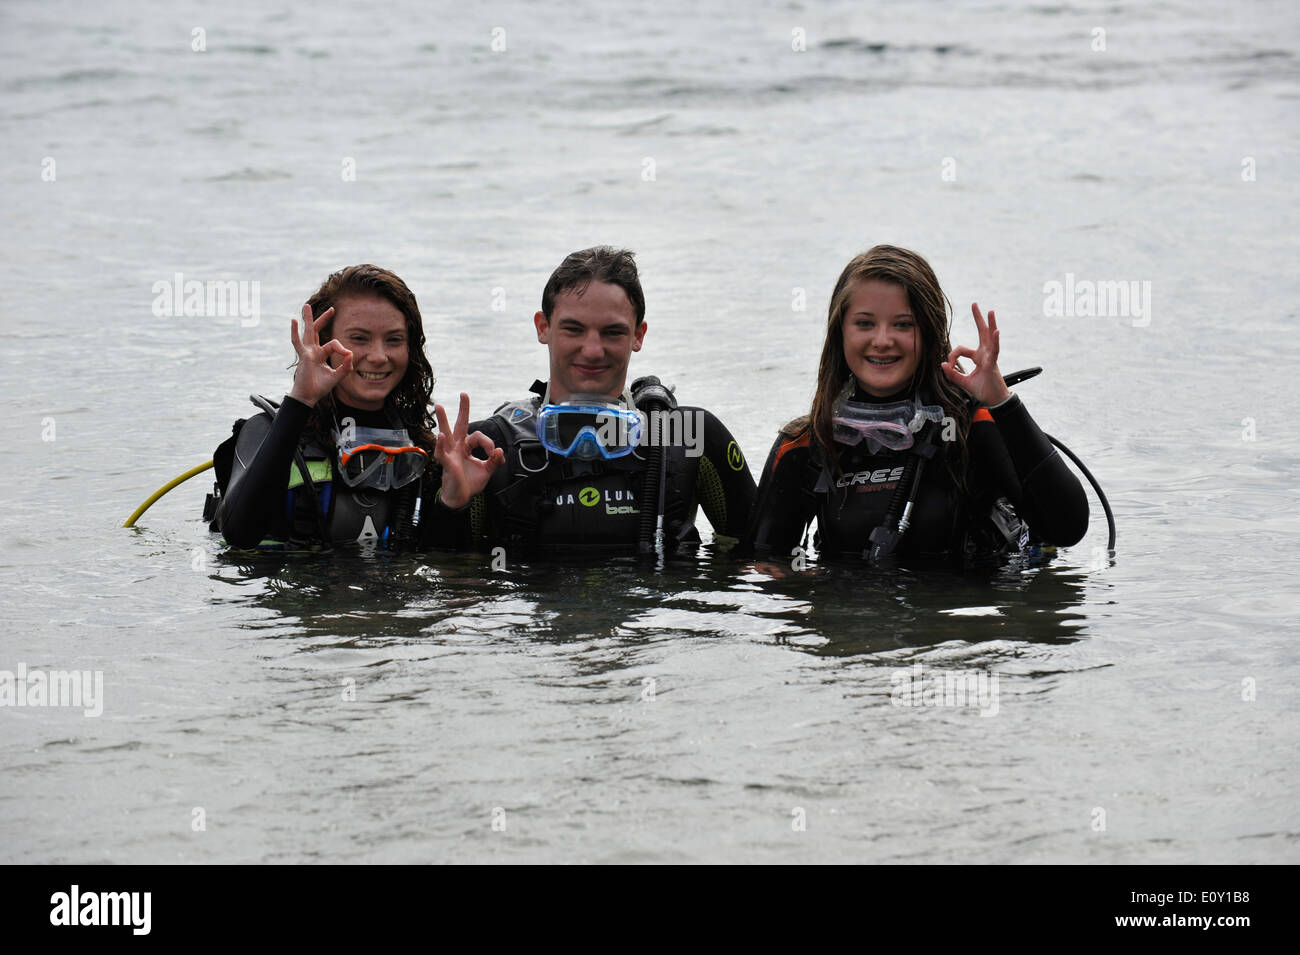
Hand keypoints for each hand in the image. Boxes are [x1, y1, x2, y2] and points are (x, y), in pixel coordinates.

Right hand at [288, 303, 352, 406]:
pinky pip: (298, 342)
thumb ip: (345, 366)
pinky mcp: (304, 356)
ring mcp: (307, 352)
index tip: (348, 356)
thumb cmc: (320, 387)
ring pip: (308, 332)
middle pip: (318, 331)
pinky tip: (293, 320)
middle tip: (332, 309)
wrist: (309, 396)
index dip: (343, 349)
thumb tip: (351, 354)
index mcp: (320, 354)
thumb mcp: (337, 376)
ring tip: (306, 306)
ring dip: (308, 319)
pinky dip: (294, 332)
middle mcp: (313, 350)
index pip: (333, 344)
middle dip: (324, 319)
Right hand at [434, 392, 504, 508]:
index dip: (488, 443)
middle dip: (463, 410)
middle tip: (464, 394)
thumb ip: (495, 461)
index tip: (494, 454)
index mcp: (466, 447)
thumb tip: (501, 451)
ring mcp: (450, 454)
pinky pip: (441, 452)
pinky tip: (441, 436)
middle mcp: (457, 447)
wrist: (461, 498)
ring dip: (443, 420)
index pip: (478, 436)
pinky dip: (440, 444)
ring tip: (439, 406)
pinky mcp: (446, 463)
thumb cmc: (469, 483)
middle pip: (460, 425)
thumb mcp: (486, 471)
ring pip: (446, 433)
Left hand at [941, 303, 1011, 405]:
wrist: (994, 401)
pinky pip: (994, 350)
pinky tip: (996, 331)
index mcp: (978, 357)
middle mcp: (985, 354)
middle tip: (974, 304)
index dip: (952, 356)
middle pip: (981, 332)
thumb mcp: (964, 382)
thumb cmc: (983, 390)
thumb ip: (952, 374)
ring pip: (989, 337)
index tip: (948, 366)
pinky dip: (995, 340)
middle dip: (978, 318)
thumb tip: (942, 365)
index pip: (961, 349)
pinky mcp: (993, 364)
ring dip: (990, 324)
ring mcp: (990, 357)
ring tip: (990, 311)